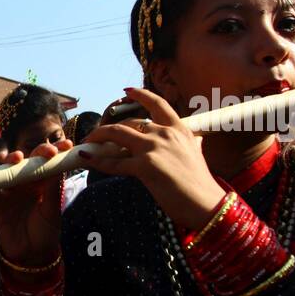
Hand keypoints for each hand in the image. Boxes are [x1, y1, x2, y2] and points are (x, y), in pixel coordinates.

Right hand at [0, 138, 72, 265]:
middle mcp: (24, 182)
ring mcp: (8, 190)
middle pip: (25, 160)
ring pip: (5, 168)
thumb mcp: (52, 210)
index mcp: (41, 182)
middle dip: (32, 152)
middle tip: (42, 153)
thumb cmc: (45, 231)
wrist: (30, 254)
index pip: (46, 161)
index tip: (64, 146)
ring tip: (14, 159)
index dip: (53, 151)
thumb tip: (57, 165)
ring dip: (8, 160)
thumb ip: (52, 188)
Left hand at [83, 87, 225, 229]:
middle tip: (97, 134)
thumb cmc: (201, 184)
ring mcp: (154, 149)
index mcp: (179, 129)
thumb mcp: (198, 155)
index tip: (126, 91)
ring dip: (97, 137)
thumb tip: (198, 141)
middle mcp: (165, 134)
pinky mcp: (145, 167)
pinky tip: (88, 159)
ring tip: (87, 143)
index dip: (140, 95)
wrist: (207, 203)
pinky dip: (98, 161)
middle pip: (129, 122)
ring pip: (117, 134)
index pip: (158, 104)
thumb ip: (193, 145)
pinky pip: (114, 163)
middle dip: (109, 128)